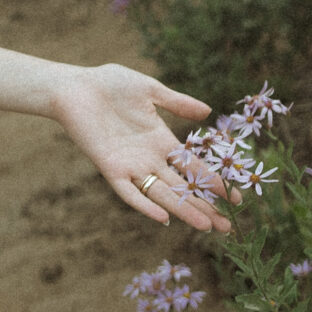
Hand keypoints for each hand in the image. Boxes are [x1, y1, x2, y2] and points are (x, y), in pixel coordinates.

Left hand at [51, 63, 230, 233]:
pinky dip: (144, 204)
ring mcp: (130, 165)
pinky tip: (163, 218)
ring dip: (183, 210)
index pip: (194, 168)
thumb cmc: (110, 84)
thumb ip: (177, 103)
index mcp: (162, 140)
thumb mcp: (150, 91)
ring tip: (205, 226)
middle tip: (228, 226)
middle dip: (205, 206)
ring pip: (162, 193)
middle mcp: (149, 158)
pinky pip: (129, 192)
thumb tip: (207, 111)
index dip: (214, 183)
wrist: (76, 86)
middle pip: (183, 188)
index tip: (235, 198)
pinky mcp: (109, 168)